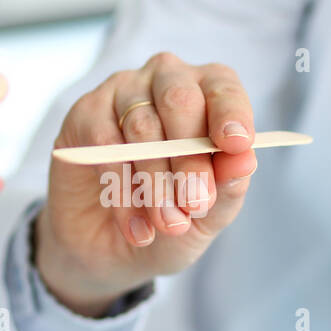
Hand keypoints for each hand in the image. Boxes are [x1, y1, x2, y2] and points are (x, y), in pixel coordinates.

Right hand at [34, 52, 257, 316]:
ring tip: (168, 225)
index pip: (223, 88)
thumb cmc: (172, 218)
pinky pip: (105, 147)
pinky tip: (137, 228)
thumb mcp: (210, 215)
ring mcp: (122, 92)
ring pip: (142, 128)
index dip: (231, 113)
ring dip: (156, 185)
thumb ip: (229, 188)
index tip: (236, 145)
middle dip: (191, 159)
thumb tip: (245, 160)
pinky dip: (123, 192)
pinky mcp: (85, 113)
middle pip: (180, 100)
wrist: (112, 249)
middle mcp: (165, 81)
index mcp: (207, 95)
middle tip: (195, 204)